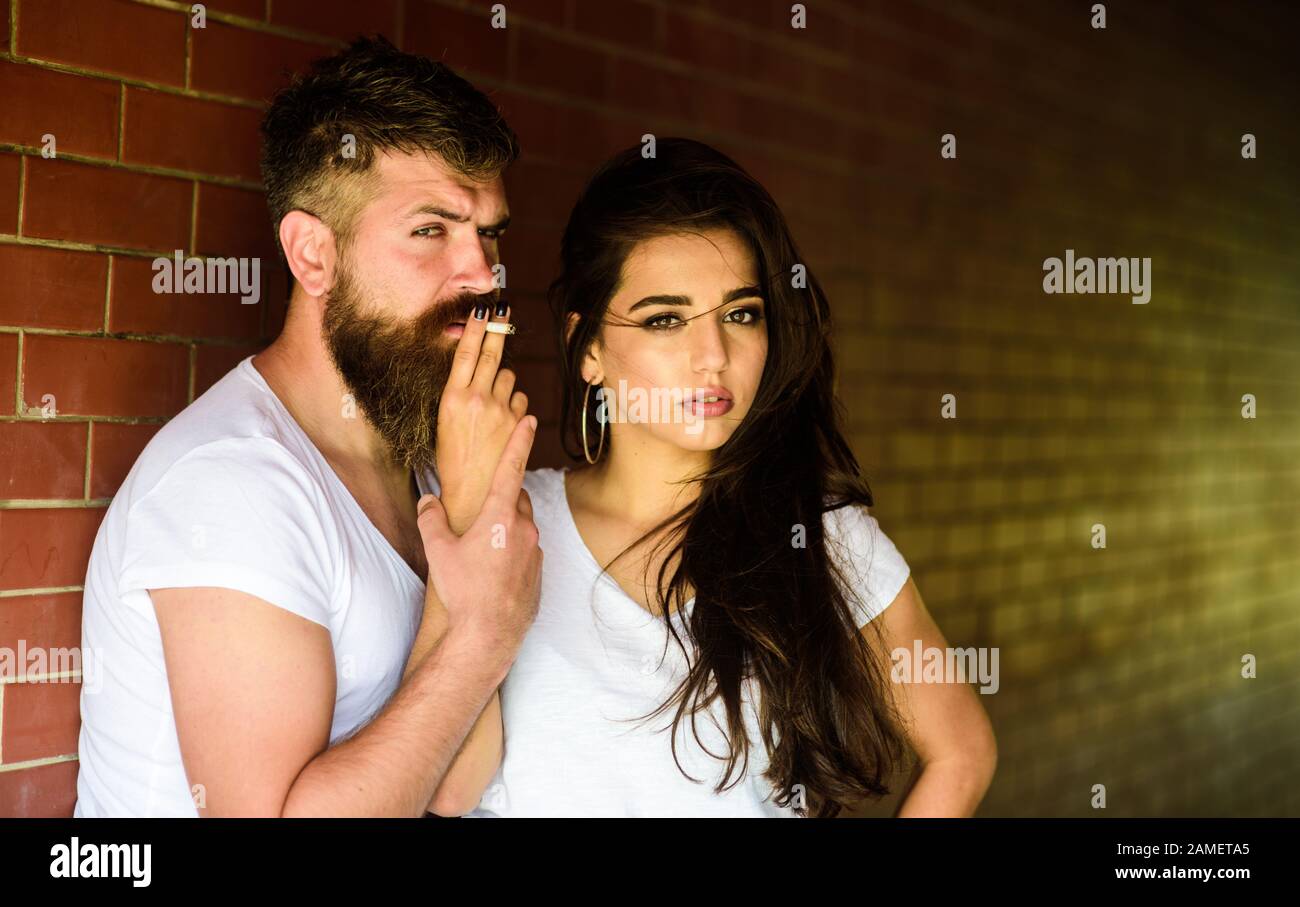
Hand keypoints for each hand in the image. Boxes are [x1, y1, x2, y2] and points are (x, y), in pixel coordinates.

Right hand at [416, 414, 541, 667]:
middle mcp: (524, 528)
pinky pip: (528, 551)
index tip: (529, 420)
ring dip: (508, 526)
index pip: (512, 467)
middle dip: (502, 497)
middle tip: (481, 509)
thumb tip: (428, 500)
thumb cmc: (463, 590)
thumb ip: (431, 519)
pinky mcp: (540, 572)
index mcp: (500, 516)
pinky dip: (514, 551)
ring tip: (483, 546)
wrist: (489, 634)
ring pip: (524, 526)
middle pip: (517, 498)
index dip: (520, 441)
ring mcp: (536, 551)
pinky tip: (495, 570)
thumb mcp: (438, 551)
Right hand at [436, 300, 527, 534]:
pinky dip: (514, 403)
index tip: (483, 309)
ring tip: (491, 401)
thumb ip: (457, 400)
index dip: (476, 328)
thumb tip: (470, 380)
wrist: (473, 498)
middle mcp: (477, 400)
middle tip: (504, 309)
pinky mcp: (519, 424)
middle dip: (498, 330)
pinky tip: (505, 420)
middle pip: (493, 355)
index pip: (465, 354)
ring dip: (504, 381)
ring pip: (510, 378)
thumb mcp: (442, 429)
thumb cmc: (452, 465)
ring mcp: (502, 411)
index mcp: (451, 400)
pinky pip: (521, 401)